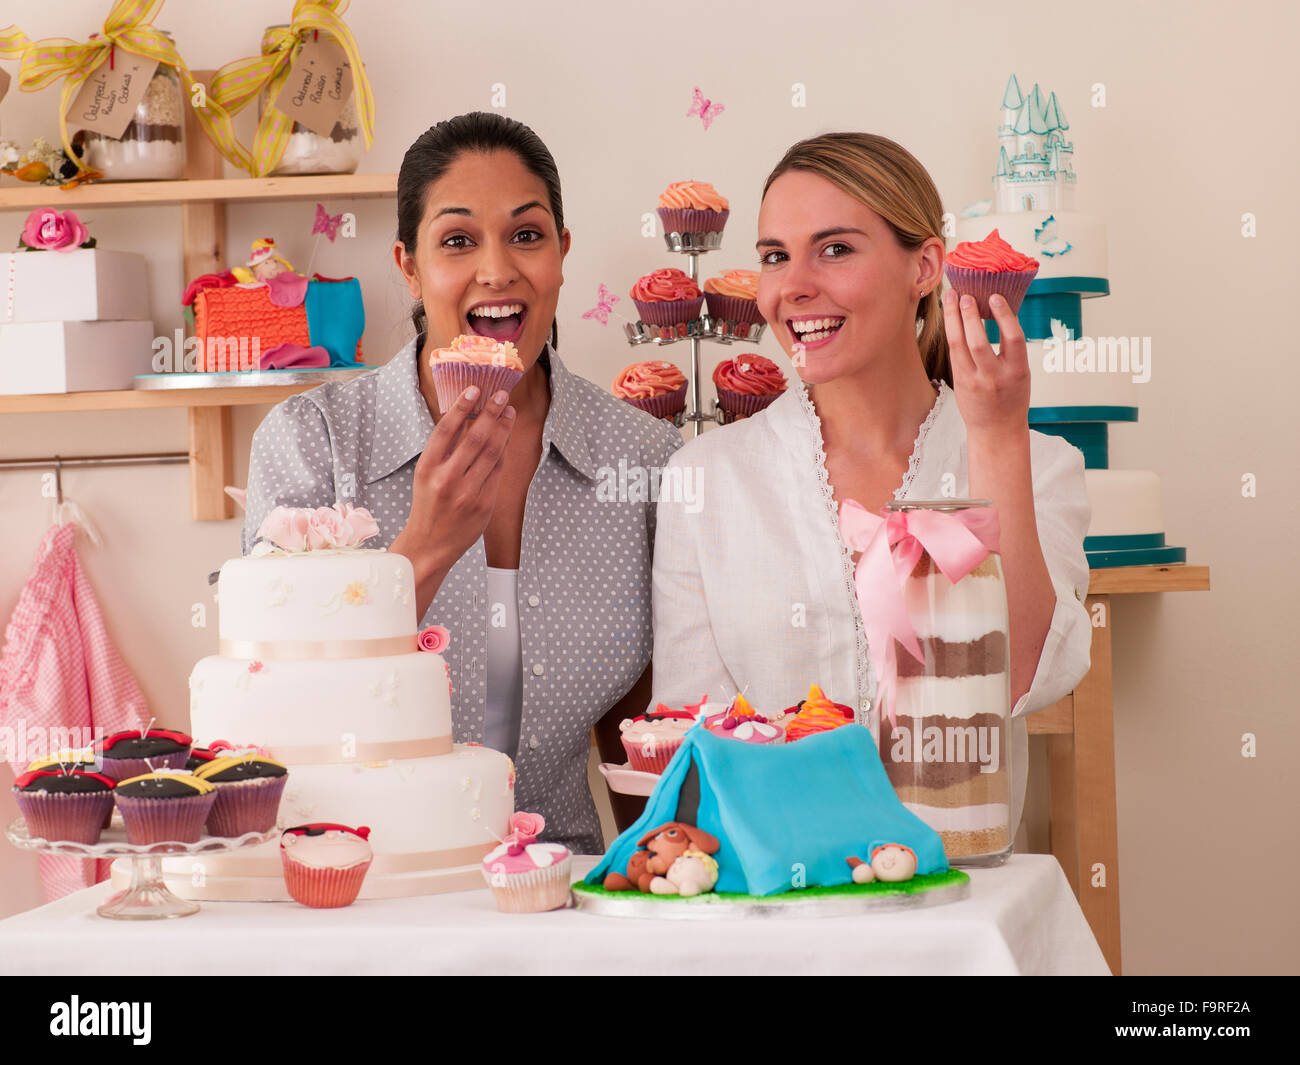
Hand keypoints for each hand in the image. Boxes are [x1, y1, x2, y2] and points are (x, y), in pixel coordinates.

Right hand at [390, 385, 514, 612]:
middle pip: (475, 438)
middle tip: (502, 395)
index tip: (474, 390)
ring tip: (509, 412)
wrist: (429, 545)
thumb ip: (444, 450)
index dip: (462, 407)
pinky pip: (498, 472)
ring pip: (492, 453)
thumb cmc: (428, 505)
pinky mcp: (484, 504)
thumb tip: (466, 417)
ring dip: (503, 429)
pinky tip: (507, 438)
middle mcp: (447, 479)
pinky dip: (504, 452)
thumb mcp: (426, 475)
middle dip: (491, 413)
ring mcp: (467, 493)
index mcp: (427, 468)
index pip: (446, 430)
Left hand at [942, 289, 1030, 438]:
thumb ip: (1010, 347)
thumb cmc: (1011, 395)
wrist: (997, 429)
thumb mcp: (1020, 372)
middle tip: (965, 294)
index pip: (1013, 338)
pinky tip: (950, 317)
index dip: (1004, 315)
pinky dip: (952, 332)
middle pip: (978, 342)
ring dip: (953, 319)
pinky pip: (953, 353)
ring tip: (952, 298)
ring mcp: (974, 381)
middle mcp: (995, 377)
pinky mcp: (960, 383)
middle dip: (970, 315)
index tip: (995, 296)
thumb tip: (1000, 311)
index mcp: (1017, 371)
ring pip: (959, 346)